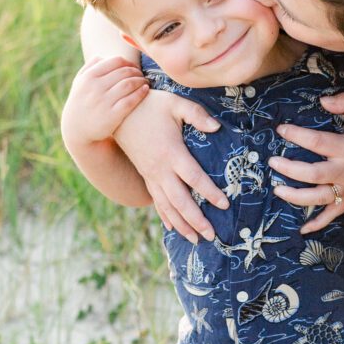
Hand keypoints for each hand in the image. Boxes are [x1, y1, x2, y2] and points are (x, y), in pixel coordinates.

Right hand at [62, 56, 150, 151]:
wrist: (77, 130)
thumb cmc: (82, 102)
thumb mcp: (79, 83)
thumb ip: (90, 67)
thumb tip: (105, 56)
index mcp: (88, 77)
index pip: (116, 61)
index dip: (129, 62)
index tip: (134, 67)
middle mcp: (95, 88)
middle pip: (124, 71)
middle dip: (137, 72)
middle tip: (142, 75)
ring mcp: (103, 102)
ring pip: (129, 84)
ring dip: (141, 81)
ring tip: (145, 82)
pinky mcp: (111, 116)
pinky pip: (130, 100)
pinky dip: (141, 93)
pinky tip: (145, 90)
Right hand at [113, 84, 228, 242]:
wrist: (118, 112)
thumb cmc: (151, 105)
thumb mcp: (175, 103)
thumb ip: (197, 114)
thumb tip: (217, 127)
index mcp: (172, 153)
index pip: (194, 177)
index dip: (210, 192)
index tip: (224, 204)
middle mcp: (160, 169)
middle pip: (180, 200)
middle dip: (196, 220)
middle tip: (212, 235)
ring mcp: (151, 175)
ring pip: (167, 206)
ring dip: (182, 224)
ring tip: (196, 240)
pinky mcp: (146, 176)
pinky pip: (156, 200)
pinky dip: (165, 216)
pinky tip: (173, 228)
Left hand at [268, 93, 343, 233]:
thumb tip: (322, 101)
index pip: (316, 142)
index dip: (296, 135)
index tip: (281, 130)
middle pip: (312, 174)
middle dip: (289, 169)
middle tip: (272, 162)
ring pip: (318, 198)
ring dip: (296, 197)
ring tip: (277, 190)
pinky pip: (334, 214)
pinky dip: (318, 223)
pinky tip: (302, 229)